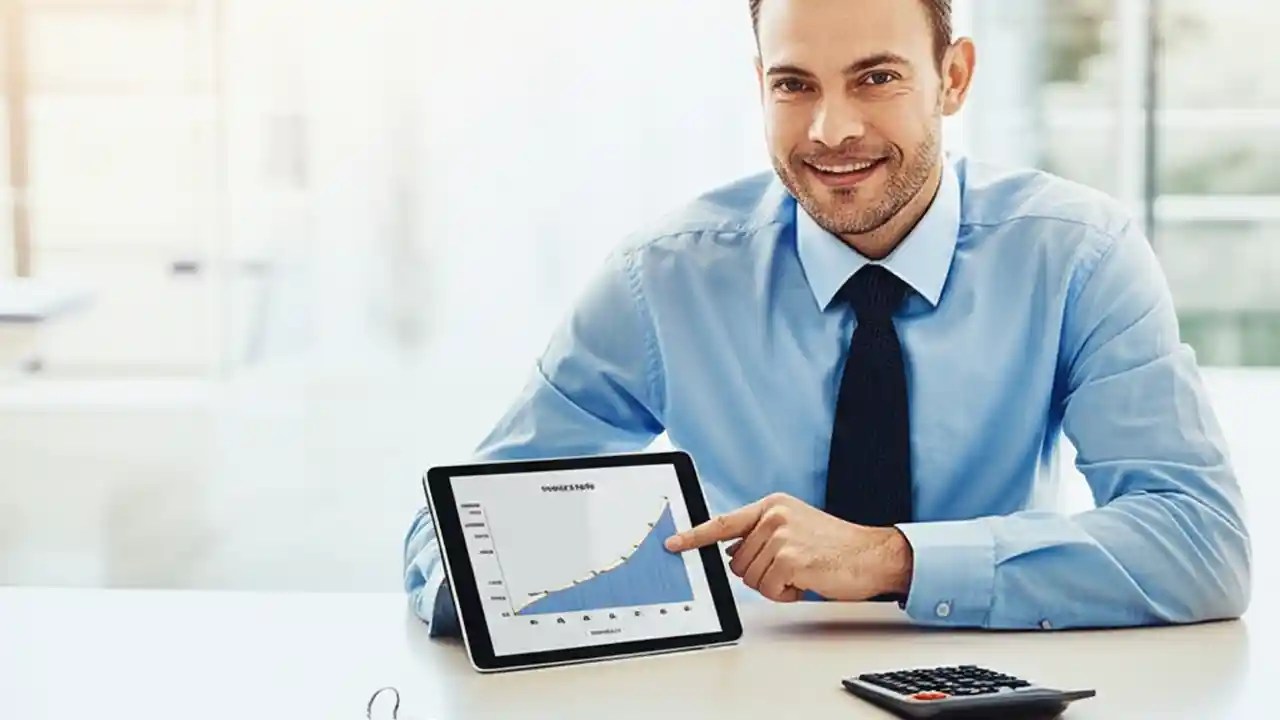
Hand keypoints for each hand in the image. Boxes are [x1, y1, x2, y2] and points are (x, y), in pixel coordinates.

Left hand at [664, 493, 912, 602]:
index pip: (723, 522)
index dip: (694, 536)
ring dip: (774, 585)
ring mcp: (781, 536)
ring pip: (750, 578)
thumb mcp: (794, 529)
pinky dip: (785, 594)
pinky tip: (807, 581)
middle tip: (791, 568)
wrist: (872, 555)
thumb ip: (760, 536)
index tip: (672, 543)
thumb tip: (731, 554)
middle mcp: (773, 516)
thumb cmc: (835, 547)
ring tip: (802, 572)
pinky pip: (768, 589)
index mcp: (772, 506)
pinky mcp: (790, 558)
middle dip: (760, 573)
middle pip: (736, 562)